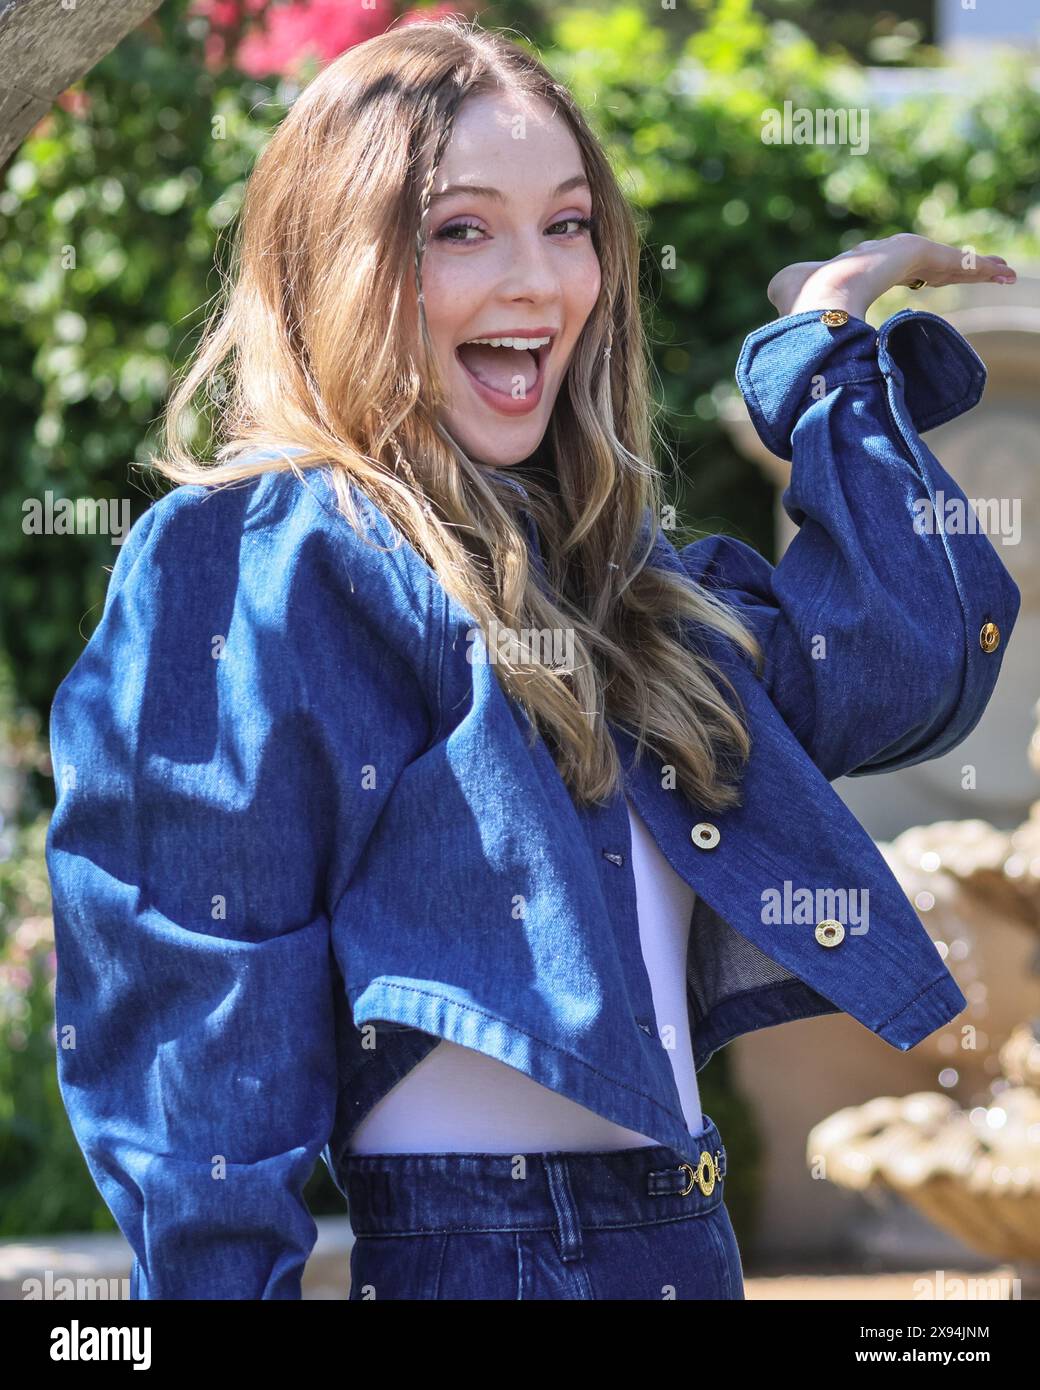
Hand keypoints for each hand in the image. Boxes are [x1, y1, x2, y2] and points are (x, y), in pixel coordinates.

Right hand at [767, 234, 1016, 320]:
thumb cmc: (801, 304)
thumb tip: (789, 346)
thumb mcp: (795, 310)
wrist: (814, 299)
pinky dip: (981, 268)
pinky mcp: (916, 253)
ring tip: (1002, 273)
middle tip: (973, 272)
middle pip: (927, 262)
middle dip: (950, 268)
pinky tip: (1004, 274)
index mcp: (858, 271)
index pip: (893, 269)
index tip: (921, 283)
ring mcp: (899, 253)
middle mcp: (881, 257)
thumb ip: (801, 320)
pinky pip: (957, 262)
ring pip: (947, 261)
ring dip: (975, 267)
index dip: (911, 274)